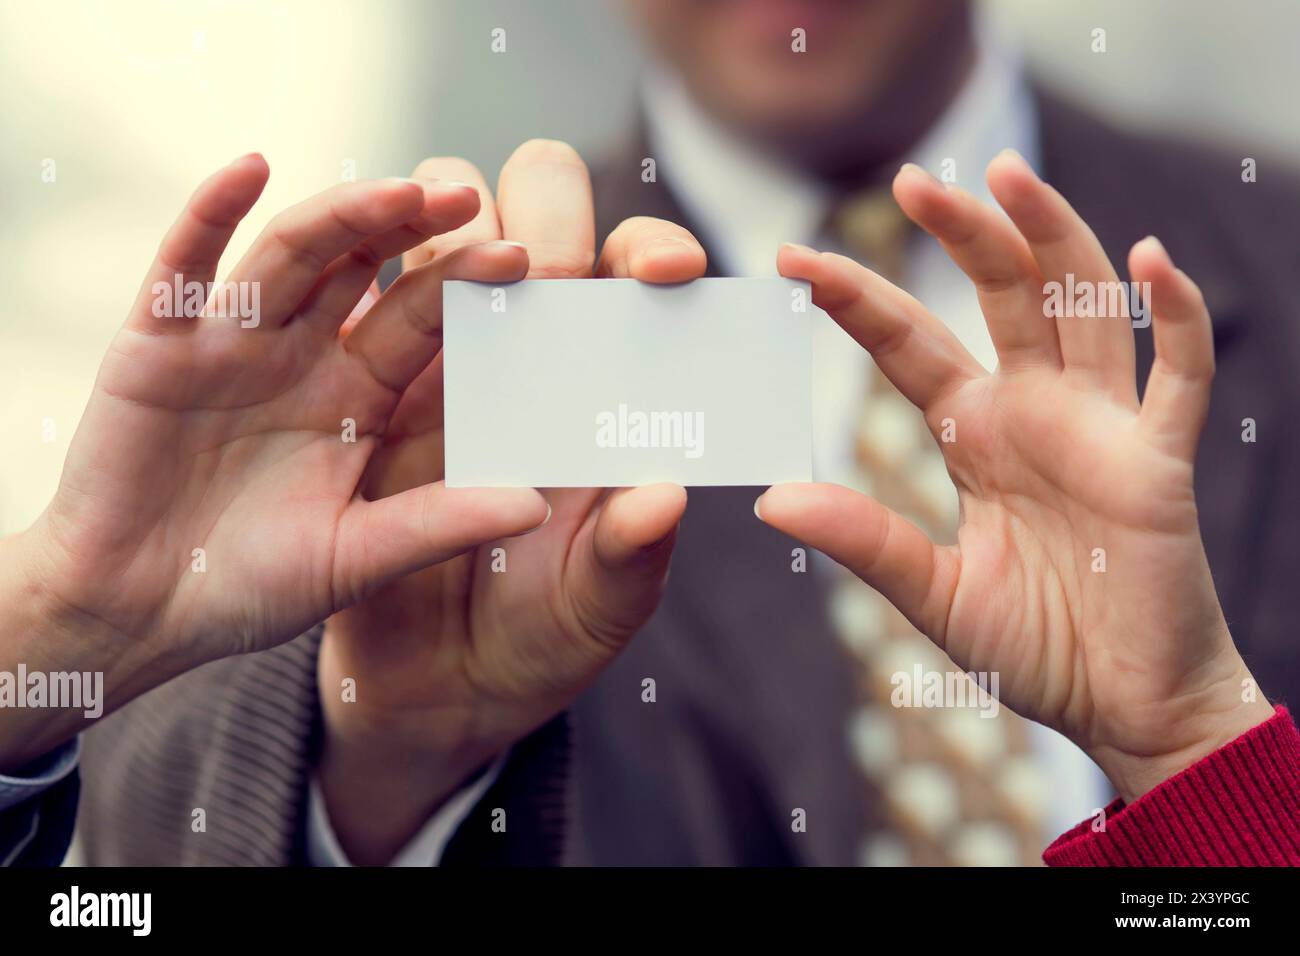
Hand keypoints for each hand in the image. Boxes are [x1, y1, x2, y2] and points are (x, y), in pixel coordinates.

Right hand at [0, 156, 549, 769]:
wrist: (136, 611)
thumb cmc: (249, 588)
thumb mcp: (356, 557)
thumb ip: (439, 523)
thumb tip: (538, 506)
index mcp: (356, 397)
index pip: (418, 324)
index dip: (461, 287)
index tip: (520, 257)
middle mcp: (302, 356)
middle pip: (362, 269)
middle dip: (411, 230)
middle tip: (466, 194)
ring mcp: (231, 341)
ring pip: (290, 255)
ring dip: (340, 216)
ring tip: (397, 190)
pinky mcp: (158, 341)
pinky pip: (184, 266)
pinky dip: (209, 214)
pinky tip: (249, 168)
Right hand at [316, 140, 703, 862]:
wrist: (431, 691)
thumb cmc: (536, 636)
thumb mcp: (594, 607)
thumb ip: (628, 557)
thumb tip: (662, 497)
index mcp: (591, 385)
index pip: (623, 273)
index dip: (648, 249)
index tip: (669, 275)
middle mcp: (510, 349)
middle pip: (527, 220)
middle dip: (544, 212)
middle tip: (546, 265)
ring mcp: (418, 358)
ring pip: (420, 234)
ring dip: (431, 212)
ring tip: (432, 223)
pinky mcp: (337, 387)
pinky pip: (325, 297)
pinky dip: (316, 250)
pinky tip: (313, 236)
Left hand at [762, 151, 1272, 803]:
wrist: (1124, 706)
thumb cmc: (1035, 648)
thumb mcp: (934, 592)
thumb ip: (866, 541)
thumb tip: (770, 499)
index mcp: (973, 434)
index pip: (910, 345)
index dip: (859, 300)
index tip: (795, 261)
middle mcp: (1034, 411)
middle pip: (999, 295)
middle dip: (960, 235)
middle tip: (909, 180)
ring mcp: (1100, 426)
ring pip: (1082, 306)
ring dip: (1052, 238)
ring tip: (1008, 176)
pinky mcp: (1160, 460)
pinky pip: (1178, 374)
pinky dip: (1173, 316)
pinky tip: (1149, 262)